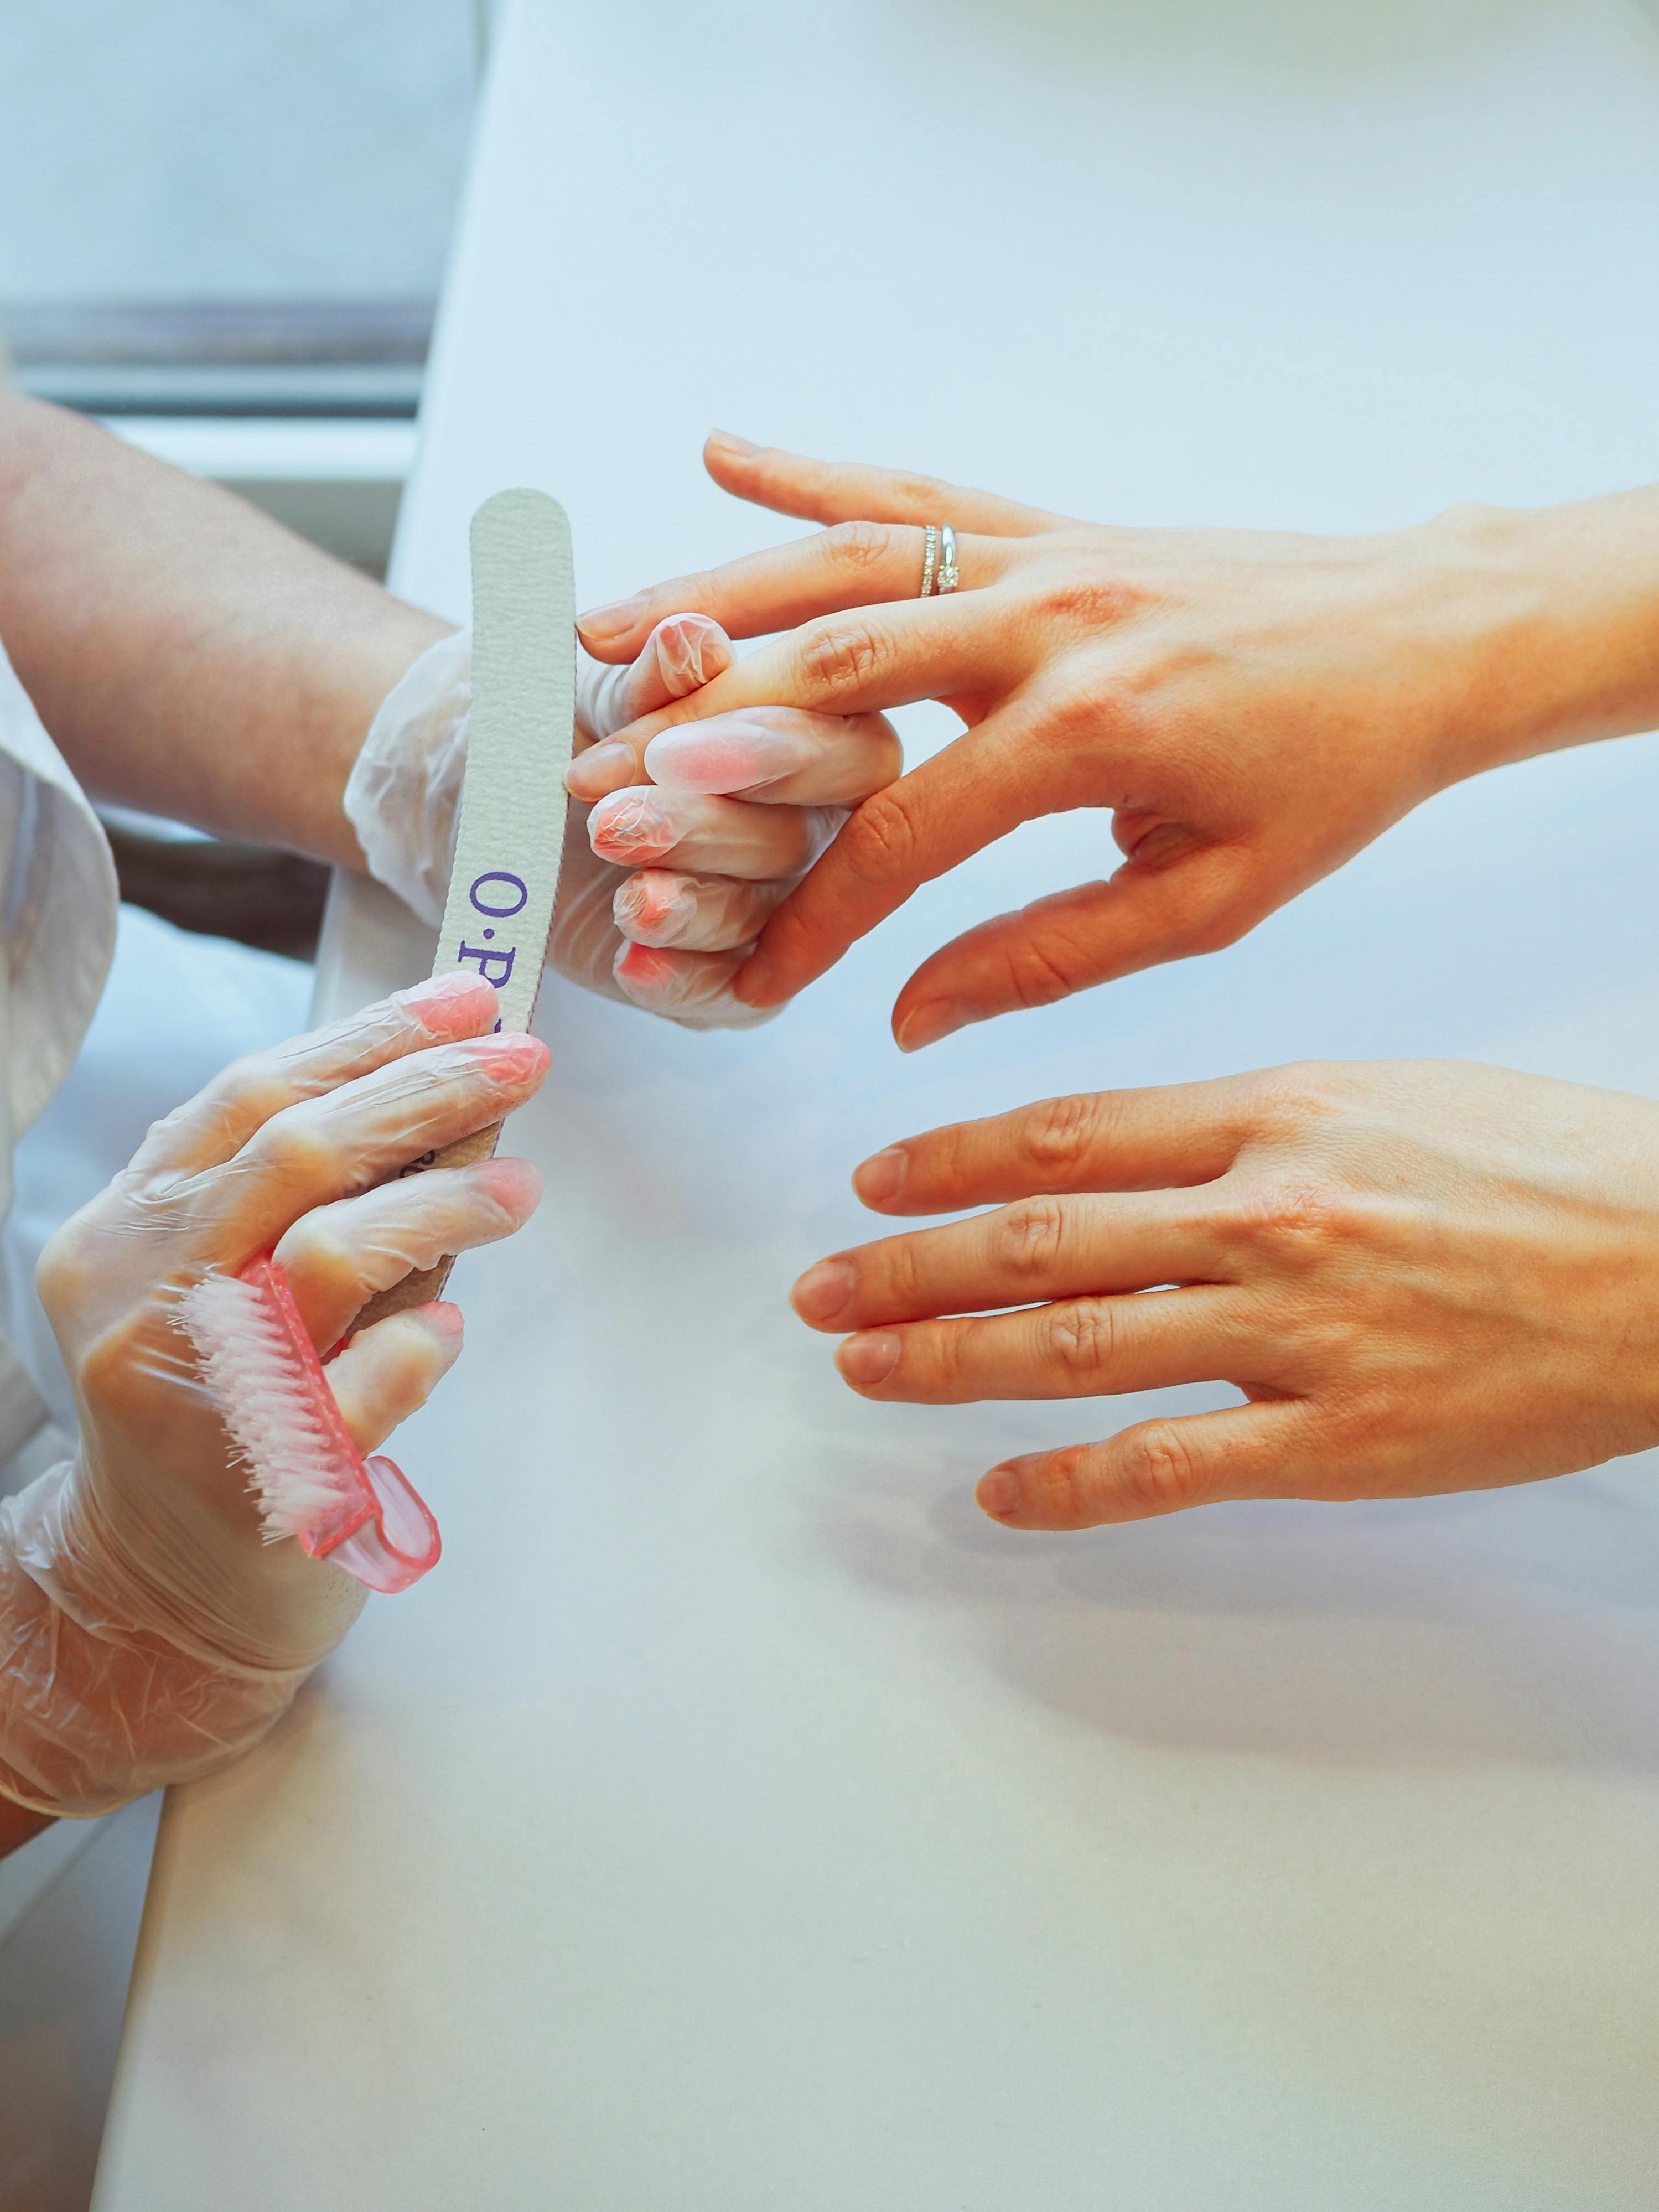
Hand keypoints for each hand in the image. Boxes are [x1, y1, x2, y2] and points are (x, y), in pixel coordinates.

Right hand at [0, 972, 545, 1815]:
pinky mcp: (261, 1479)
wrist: (161, 1597)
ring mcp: (192, 1393)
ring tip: (518, 1192)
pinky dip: (425, 1341)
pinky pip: (368, 1382)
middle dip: (426, 1089)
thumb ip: (315, 1200)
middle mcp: (140, 1300)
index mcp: (125, 1232)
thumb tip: (459, 1096)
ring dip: (445, 1204)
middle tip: (524, 1062)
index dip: (369, 1038)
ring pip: (330, 1252)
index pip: (251, 1096)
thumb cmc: (223, 1414)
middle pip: (292, 1152)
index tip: (468, 998)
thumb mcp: (237, 1286)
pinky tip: (445, 1329)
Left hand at [347, 609, 899, 1029]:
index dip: (746, 748)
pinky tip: (634, 963)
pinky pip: (723, 992)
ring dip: (688, 906)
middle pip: (797, 834)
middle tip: (618, 823)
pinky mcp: (731, 981)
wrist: (493, 793)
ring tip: (628, 899)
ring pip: (758, 914)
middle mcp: (817, 822)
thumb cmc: (573, 722)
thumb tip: (691, 641)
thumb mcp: (600, 690)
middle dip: (706, 829)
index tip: (660, 750)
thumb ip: (650, 675)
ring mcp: (779, 907)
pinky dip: (676, 977)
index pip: (821, 741)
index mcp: (818, 729)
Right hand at [576, 436, 1658, 1046]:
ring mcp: (1046, 555)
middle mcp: (1047, 623)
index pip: (900, 839)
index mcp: (1087, 734)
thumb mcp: (1211, 901)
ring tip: (599, 633)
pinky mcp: (1059, 521)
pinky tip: (724, 452)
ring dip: (714, 598)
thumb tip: (912, 1016)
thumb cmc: (1332, 777)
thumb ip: (1050, 957)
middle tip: (589, 784)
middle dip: (698, 744)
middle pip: (828, 680)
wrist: (1427, 637)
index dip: (812, 920)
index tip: (745, 979)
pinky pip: (922, 488)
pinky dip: (817, 471)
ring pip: (847, 566)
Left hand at [788, 1060, 1658, 1529]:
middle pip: (1038, 1241)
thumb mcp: (1381, 1096)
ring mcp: (1296, 1333)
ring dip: (948, 1360)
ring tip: (864, 1370)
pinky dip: (1067, 1485)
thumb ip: (1245, 1125)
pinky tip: (996, 1496)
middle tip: (820, 1290)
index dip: (947, 1163)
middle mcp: (1264, 1215)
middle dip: (908, 1266)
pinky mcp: (1339, 1442)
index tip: (873, 1181)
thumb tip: (1121, 1157)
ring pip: (1076, 1346)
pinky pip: (1167, 1467)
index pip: (1063, 1135)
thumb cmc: (1541, 1171)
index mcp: (1274, 1116)